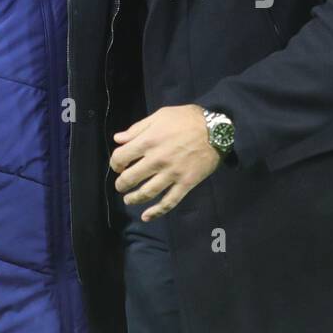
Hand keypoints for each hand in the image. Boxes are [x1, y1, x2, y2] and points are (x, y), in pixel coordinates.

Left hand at [110, 105, 221, 220]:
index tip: (118, 165)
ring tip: (129, 200)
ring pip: (147, 193)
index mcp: (148, 141)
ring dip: (134, 199)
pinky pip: (169, 202)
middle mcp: (157, 160)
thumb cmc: (187, 119)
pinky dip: (156, 212)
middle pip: (130, 178)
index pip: (120, 157)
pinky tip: (146, 216)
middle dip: (121, 184)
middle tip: (122, 185)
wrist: (217, 130)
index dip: (115, 163)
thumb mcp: (160, 115)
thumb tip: (118, 139)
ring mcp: (172, 174)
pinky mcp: (185, 184)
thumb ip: (137, 128)